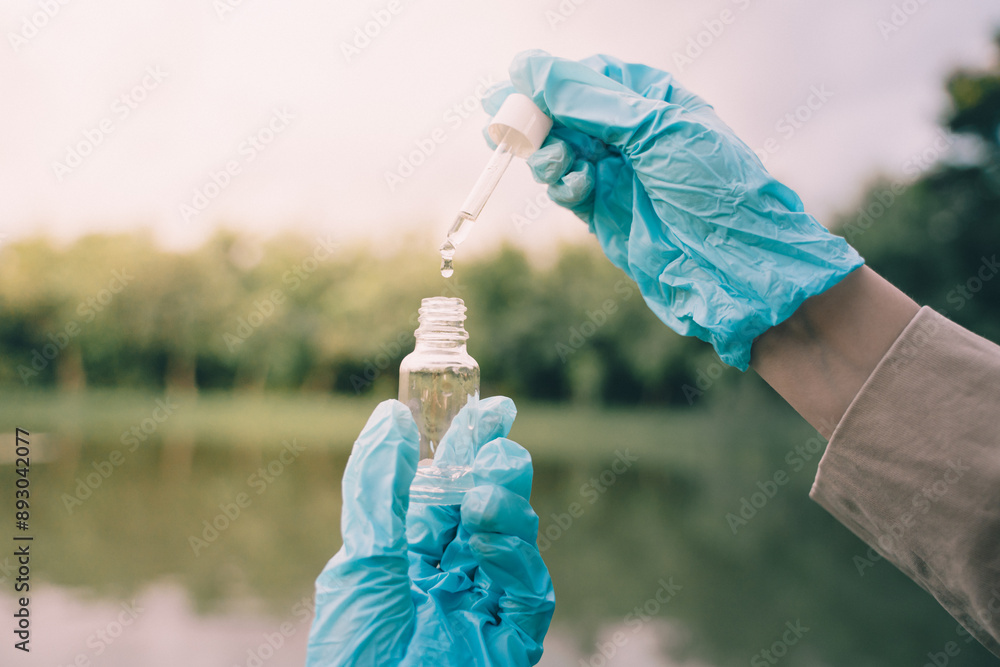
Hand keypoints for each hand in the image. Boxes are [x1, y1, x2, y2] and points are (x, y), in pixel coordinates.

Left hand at [306, 397, 553, 666]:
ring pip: (516, 537)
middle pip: (490, 504)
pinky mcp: (513, 638)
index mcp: (414, 551)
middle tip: (496, 438)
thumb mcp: (358, 563)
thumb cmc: (354, 655)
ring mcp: (486, 603)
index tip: (488, 406)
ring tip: (481, 492)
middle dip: (496, 467)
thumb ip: (379, 489)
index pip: (449, 487)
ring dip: (505, 504)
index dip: (469, 446)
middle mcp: (454, 571)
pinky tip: (486, 535)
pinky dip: (513, 554)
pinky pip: (529, 588)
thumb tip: (390, 418)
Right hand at [485, 50, 862, 369]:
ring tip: (557, 164)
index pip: (584, 77)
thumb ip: (588, 101)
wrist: (738, 267)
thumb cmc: (713, 187)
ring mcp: (614, 174)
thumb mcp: (654, 131)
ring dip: (547, 155)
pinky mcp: (603, 212)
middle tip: (506, 129)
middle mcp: (628, 133)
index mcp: (649, 98)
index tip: (517, 89)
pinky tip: (577, 190)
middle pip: (561, 114)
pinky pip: (565, 189)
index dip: (548, 83)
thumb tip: (527, 66)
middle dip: (535, 120)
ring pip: (557, 152)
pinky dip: (561, 186)